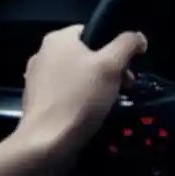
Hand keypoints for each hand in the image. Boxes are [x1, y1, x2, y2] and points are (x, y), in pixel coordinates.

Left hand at [14, 25, 146, 159]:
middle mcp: (42, 54)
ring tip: (107, 103)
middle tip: (122, 87)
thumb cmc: (80, 98)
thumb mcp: (111, 66)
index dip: (113, 47)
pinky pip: (64, 94)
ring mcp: (36, 80)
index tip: (125, 68)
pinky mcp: (36, 102)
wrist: (47, 143)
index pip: (92, 32)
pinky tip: (88, 115)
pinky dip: (78, 100)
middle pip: (85, 55)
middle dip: (107, 70)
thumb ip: (127, 45)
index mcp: (57, 39)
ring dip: (94, 86)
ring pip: (75, 76)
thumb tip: (138, 38)